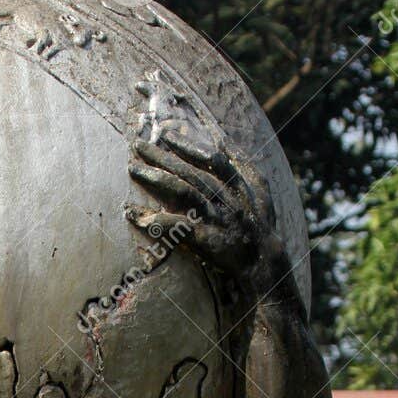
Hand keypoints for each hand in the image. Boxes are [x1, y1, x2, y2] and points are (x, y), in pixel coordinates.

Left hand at [128, 119, 293, 303]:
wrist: (264, 263)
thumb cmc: (260, 226)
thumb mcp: (259, 190)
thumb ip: (241, 165)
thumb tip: (223, 141)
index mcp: (237, 184)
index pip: (210, 157)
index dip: (189, 145)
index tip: (167, 134)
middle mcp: (225, 196)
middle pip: (189, 170)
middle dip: (162, 155)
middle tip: (137, 144)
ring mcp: (215, 217)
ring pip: (182, 191)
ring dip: (156, 178)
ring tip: (133, 169)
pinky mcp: (206, 239)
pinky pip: (176, 226)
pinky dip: (156, 220)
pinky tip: (135, 216)